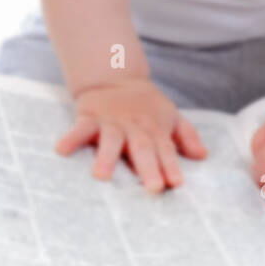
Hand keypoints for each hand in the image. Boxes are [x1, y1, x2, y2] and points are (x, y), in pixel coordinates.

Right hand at [54, 79, 206, 194]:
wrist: (116, 77)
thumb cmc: (146, 107)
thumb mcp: (171, 116)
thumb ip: (187, 136)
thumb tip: (203, 155)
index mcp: (155, 130)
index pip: (165, 150)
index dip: (171, 165)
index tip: (176, 183)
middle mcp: (134, 128)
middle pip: (142, 148)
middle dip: (148, 167)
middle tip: (153, 188)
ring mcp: (111, 123)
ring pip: (110, 140)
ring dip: (106, 157)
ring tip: (101, 177)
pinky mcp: (89, 118)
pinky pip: (79, 129)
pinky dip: (71, 138)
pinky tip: (61, 149)